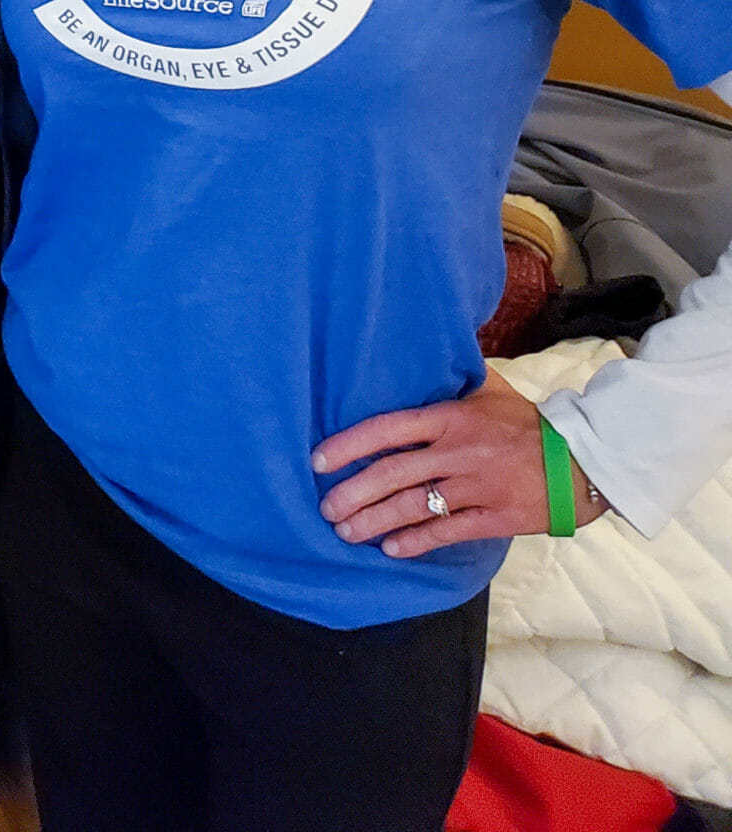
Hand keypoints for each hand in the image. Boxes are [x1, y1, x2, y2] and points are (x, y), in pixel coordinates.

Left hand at [312, 369, 607, 557]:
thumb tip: (419, 356)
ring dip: (376, 521)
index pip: (387, 429)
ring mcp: (477, 487)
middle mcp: (458, 452)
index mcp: (451, 418)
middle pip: (394, 474)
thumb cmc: (529, 423)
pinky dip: (417, 541)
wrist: (586, 460)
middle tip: (326, 508)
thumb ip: (452, 380)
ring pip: (415, 506)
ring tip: (346, 531)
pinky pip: (449, 532)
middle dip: (353, 493)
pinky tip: (391, 549)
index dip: (349, 445)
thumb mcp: (490, 391)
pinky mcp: (496, 517)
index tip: (318, 460)